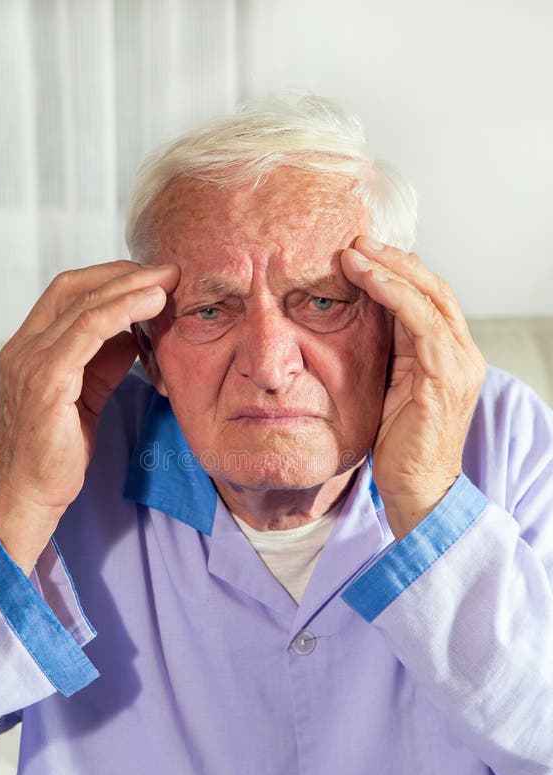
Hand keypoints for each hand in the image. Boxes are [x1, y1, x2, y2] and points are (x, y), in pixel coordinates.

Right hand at [0, 260, 179, 572]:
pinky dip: (120, 312)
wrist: (32, 493)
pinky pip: (85, 333)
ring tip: (167, 282)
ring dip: (129, 287)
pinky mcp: (46, 383)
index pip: (68, 291)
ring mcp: (31, 363)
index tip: (152, 276)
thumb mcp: (86, 393)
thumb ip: (105, 360)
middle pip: (75, 288)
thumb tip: (137, 332)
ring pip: (82, 305)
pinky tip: (149, 306)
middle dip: (124, 273)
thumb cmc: (58, 449)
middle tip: (168, 270)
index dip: (111, 276)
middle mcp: (24, 347)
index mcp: (30, 346)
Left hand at [341, 237, 484, 539]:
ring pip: (429, 297)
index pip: (430, 297)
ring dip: (389, 270)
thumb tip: (366, 313)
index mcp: (451, 355)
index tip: (361, 252)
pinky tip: (367, 280)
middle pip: (434, 287)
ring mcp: (458, 365)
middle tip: (355, 241)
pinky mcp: (444, 379)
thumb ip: (391, 350)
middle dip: (394, 259)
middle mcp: (463, 354)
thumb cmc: (399, 444)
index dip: (398, 270)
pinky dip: (394, 295)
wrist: (415, 490)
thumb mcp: (393, 385)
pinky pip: (421, 323)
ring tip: (354, 253)